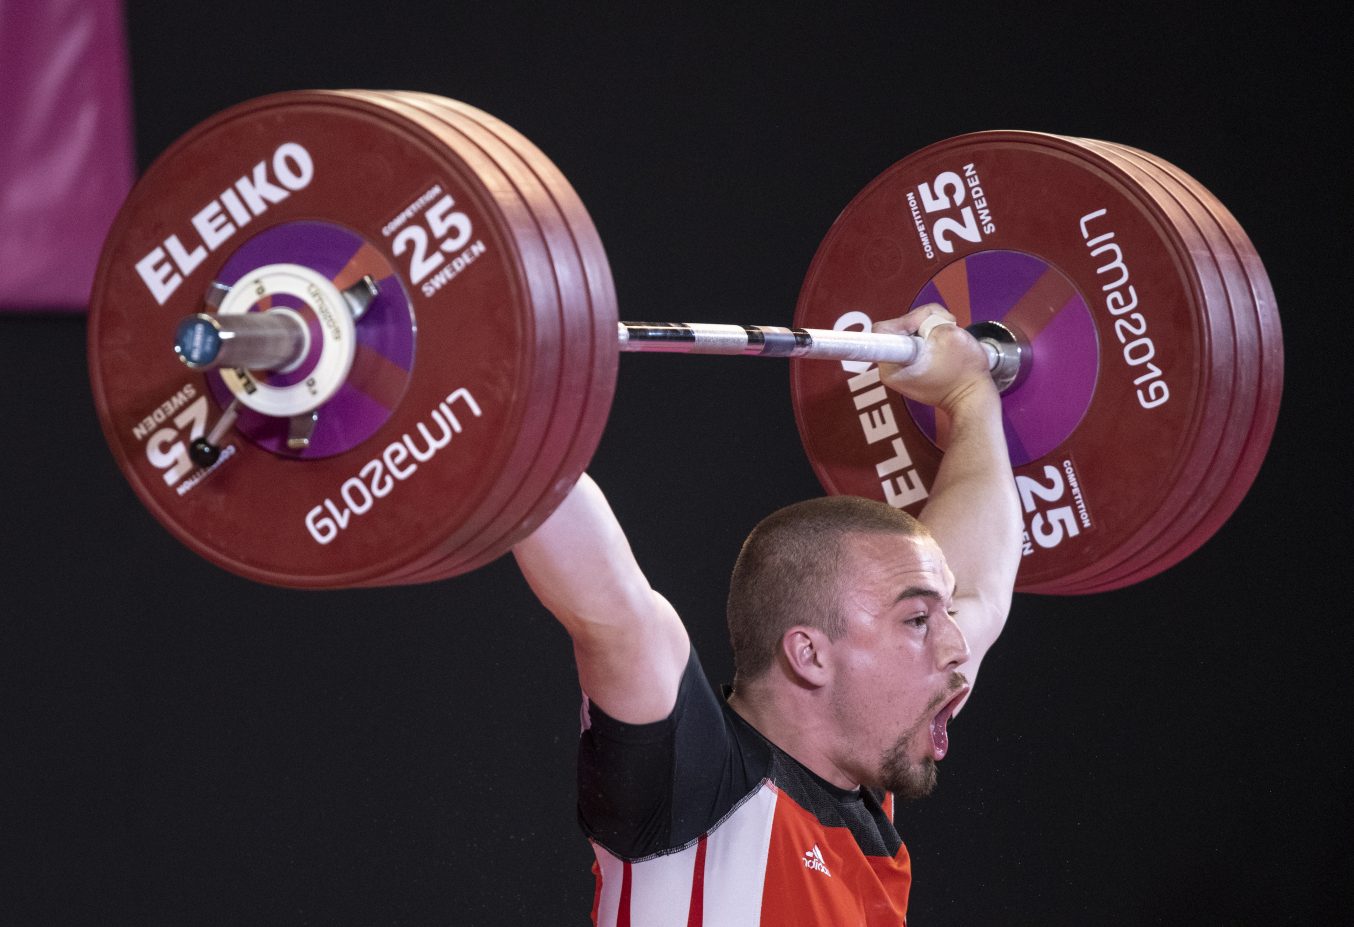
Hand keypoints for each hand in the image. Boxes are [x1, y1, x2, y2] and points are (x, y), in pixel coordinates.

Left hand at [872, 304, 994, 412]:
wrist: (973, 397)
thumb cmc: (964, 371)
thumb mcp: (950, 334)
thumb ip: (930, 318)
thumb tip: (922, 319)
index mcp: (892, 366)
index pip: (883, 330)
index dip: (906, 320)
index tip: (926, 327)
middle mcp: (890, 368)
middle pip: (897, 328)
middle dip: (922, 323)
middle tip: (943, 329)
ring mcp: (900, 369)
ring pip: (909, 333)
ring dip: (929, 329)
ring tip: (947, 338)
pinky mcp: (911, 368)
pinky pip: (915, 343)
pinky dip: (930, 338)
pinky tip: (943, 345)